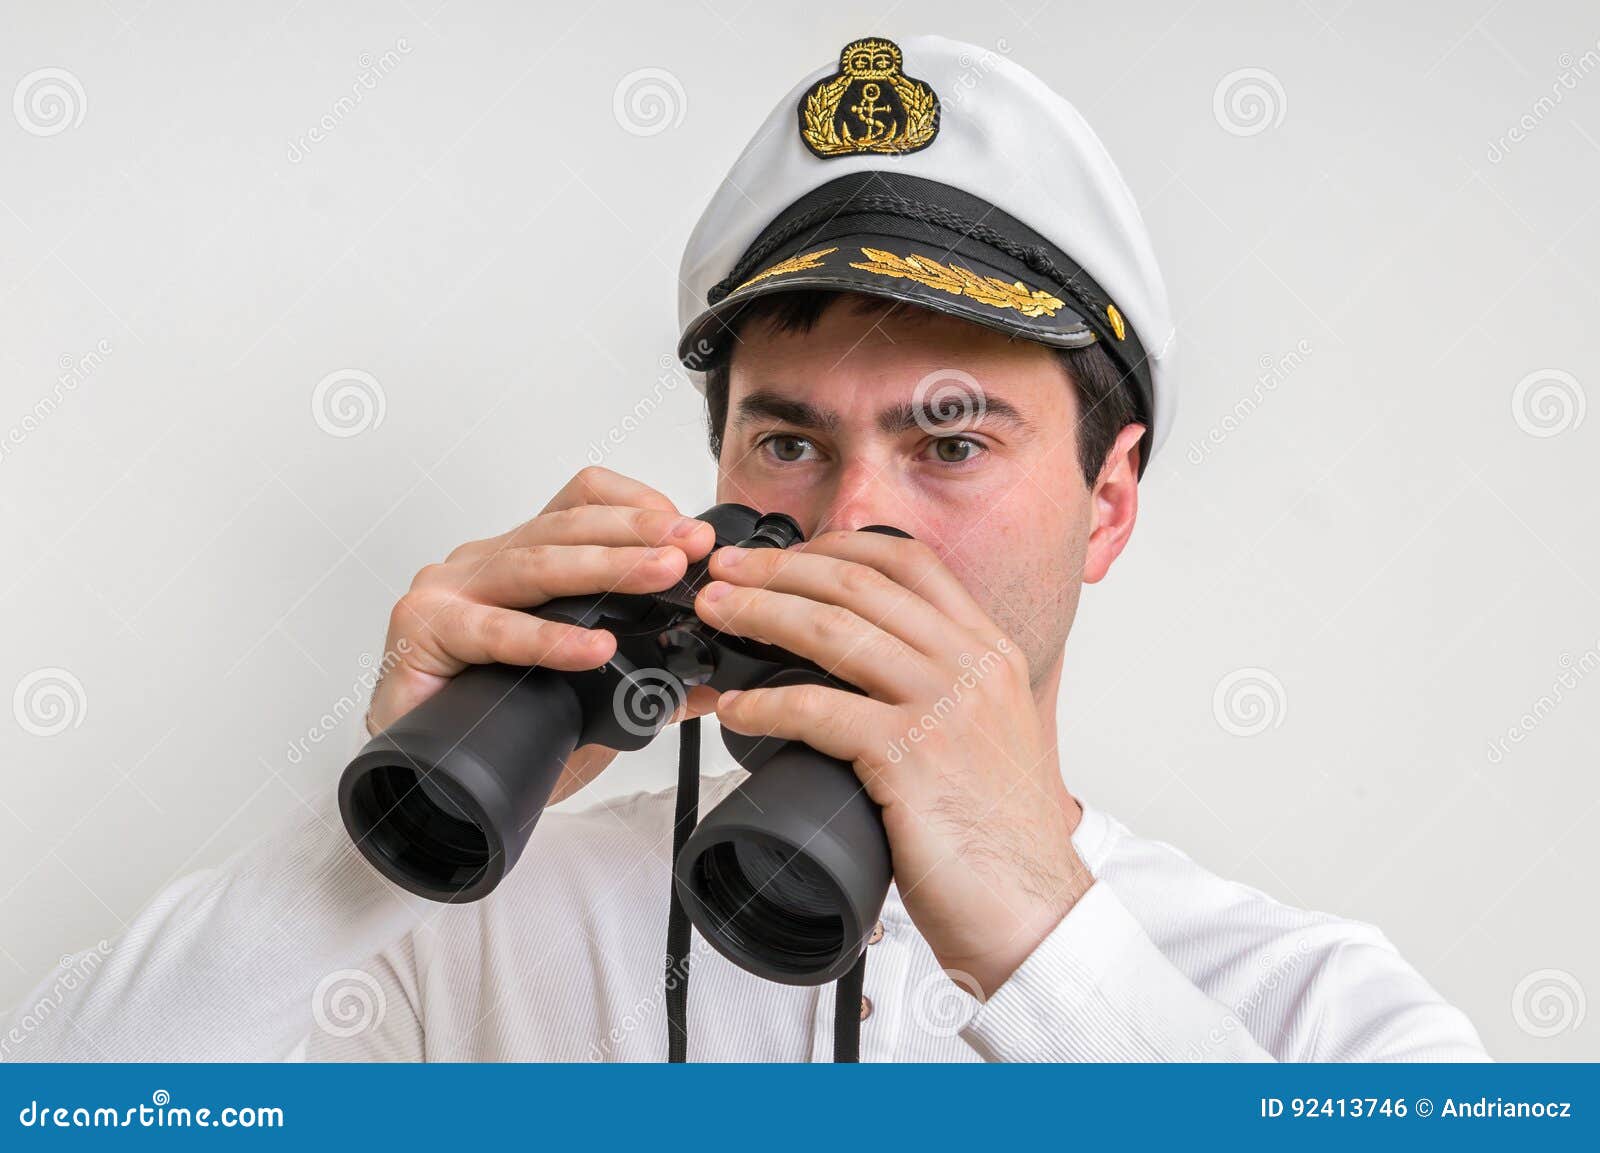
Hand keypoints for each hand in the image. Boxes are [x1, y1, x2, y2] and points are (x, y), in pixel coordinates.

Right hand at [369, 466, 718, 803]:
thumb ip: (640, 682)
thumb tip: (707, 683)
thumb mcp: (581, 696)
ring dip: (609, 564)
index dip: (637, 505)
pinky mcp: (422, 632)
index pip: (581, 502)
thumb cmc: (489, 721)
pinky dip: (549, 638)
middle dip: (640, 531)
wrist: (418, 778)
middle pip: (568, 525)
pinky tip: (594, 647)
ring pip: (537, 563)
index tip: (690, 530)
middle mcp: (484, 563)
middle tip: (694, 545)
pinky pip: (495, 630)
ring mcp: (449, 592)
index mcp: (521, 561)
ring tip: (664, 572)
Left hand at [695, 531, 1094, 997]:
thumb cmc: (998, 838)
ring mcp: (943, 707)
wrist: (1033, 911)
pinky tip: (736, 708)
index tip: (784, 553)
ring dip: (759, 614)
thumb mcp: (984, 735)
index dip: (837, 545)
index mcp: (990, 652)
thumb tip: (857, 672)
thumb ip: (939, 690)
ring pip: (833, 631)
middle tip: (724, 571)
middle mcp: (972, 666)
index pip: (910, 562)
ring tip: (715, 615)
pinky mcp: (910, 756)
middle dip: (778, 570)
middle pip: (859, 584)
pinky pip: (817, 709)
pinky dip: (764, 703)